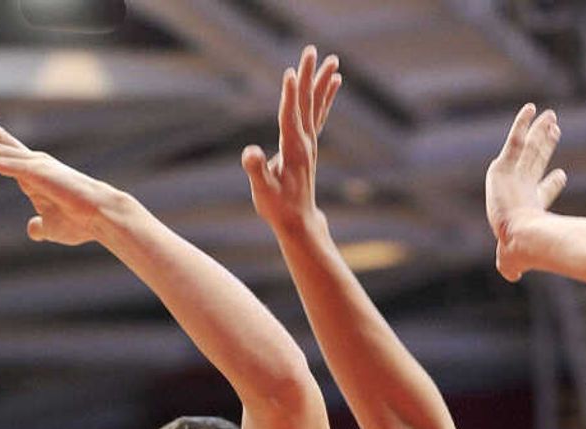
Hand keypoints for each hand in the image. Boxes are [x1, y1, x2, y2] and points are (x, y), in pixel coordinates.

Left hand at [0, 102, 124, 245]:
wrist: (101, 216)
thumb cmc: (80, 222)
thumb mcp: (52, 227)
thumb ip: (39, 227)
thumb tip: (32, 229)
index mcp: (34, 173)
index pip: (6, 151)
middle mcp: (33, 162)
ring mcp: (33, 165)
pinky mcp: (35, 173)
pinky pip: (3, 165)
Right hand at [242, 45, 340, 234]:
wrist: (298, 221)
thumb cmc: (278, 207)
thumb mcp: (263, 192)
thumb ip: (257, 170)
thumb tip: (251, 153)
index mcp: (293, 150)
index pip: (290, 116)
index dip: (289, 95)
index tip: (291, 72)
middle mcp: (305, 142)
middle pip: (307, 103)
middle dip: (308, 76)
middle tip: (312, 50)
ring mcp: (309, 143)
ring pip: (316, 105)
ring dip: (321, 81)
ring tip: (332, 59)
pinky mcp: (309, 145)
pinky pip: (319, 114)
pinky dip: (326, 96)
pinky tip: (334, 82)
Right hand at [485, 103, 567, 281]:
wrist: (520, 238)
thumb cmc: (523, 250)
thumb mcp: (519, 259)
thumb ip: (517, 264)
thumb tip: (512, 277)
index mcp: (526, 208)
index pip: (541, 190)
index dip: (552, 183)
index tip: (562, 174)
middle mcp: (517, 189)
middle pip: (535, 161)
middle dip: (545, 146)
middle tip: (556, 129)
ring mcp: (509, 177)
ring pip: (528, 148)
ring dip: (538, 131)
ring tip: (551, 115)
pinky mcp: (501, 168)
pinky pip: (515, 140)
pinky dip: (521, 123)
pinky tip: (531, 108)